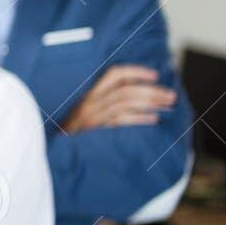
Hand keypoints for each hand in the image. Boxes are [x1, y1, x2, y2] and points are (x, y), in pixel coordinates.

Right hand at [60, 64, 175, 133]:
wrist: (55, 152)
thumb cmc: (74, 132)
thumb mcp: (85, 112)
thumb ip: (104, 102)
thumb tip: (137, 96)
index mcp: (89, 95)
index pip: (113, 74)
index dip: (136, 71)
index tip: (155, 75)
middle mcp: (90, 103)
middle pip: (125, 90)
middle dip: (151, 90)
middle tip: (170, 95)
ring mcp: (93, 117)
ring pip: (125, 102)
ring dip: (150, 102)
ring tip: (167, 105)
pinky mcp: (96, 131)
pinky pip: (122, 121)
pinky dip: (140, 118)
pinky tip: (153, 119)